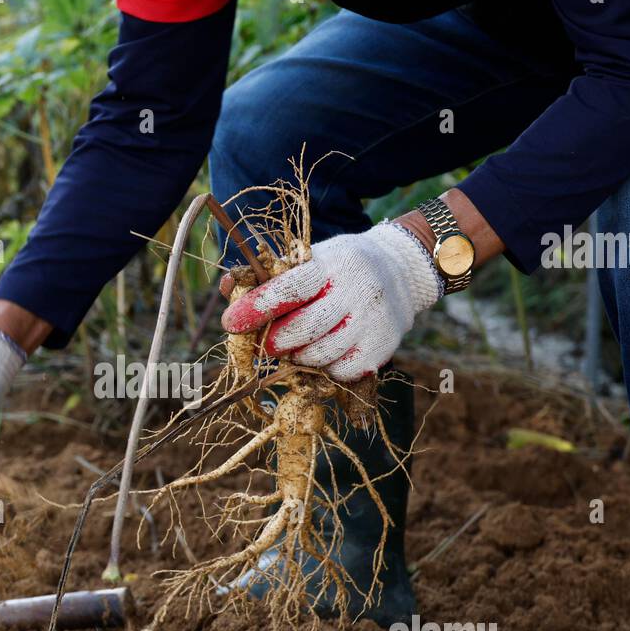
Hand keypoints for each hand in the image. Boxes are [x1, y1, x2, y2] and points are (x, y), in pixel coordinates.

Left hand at [219, 223, 441, 381]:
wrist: (402, 269)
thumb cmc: (340, 267)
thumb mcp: (311, 259)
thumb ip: (270, 276)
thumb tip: (227, 286)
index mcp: (331, 264)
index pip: (290, 288)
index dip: (258, 308)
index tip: (230, 322)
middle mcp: (356, 291)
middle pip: (304, 329)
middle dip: (276, 341)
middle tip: (269, 342)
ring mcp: (372, 320)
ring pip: (321, 355)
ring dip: (300, 357)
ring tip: (299, 347)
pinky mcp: (383, 346)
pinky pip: (342, 372)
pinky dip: (327, 369)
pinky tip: (327, 353)